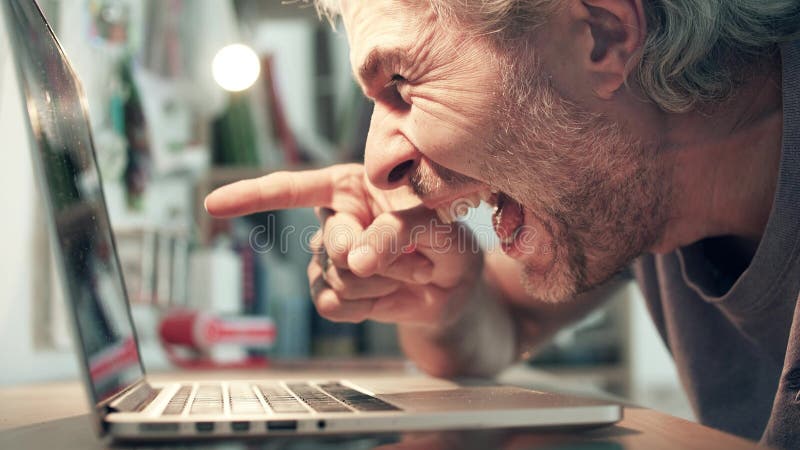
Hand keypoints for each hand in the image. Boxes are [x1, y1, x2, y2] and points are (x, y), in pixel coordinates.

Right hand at [204, 164, 483, 328]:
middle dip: (376, 257)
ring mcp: (329, 258)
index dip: (253, 195)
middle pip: (330, 243)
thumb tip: (353, 261)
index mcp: (351, 187)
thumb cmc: (447, 239)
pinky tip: (387, 295)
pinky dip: (366, 306)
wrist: (455, 286)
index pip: (294, 188)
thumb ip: (397, 232)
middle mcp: (334, 219)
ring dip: (383, 282)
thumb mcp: (437, 226)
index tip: (213, 204)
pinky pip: (331, 304)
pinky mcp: (333, 292)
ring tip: (413, 272)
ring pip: (335, 277)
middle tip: (417, 260)